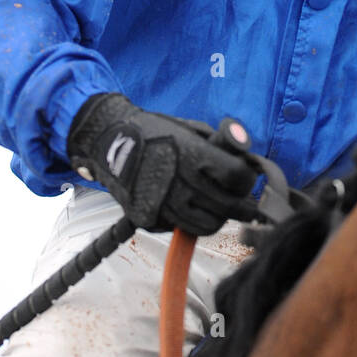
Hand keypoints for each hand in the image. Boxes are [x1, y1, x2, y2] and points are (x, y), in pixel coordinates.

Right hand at [67, 93, 258, 234]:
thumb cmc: (155, 131)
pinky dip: (192, 221)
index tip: (246, 177)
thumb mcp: (190, 128)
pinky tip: (190, 205)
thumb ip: (221, 144)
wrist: (108, 140)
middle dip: (241, 204)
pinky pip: (182, 228)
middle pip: (227, 207)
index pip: (237, 177)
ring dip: (218, 216)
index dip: (247, 179)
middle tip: (241, 198)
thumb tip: (248, 160)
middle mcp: (177, 181)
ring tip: (217, 204)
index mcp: (191, 154)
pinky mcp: (148, 218)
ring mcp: (161, 204)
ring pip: (207, 225)